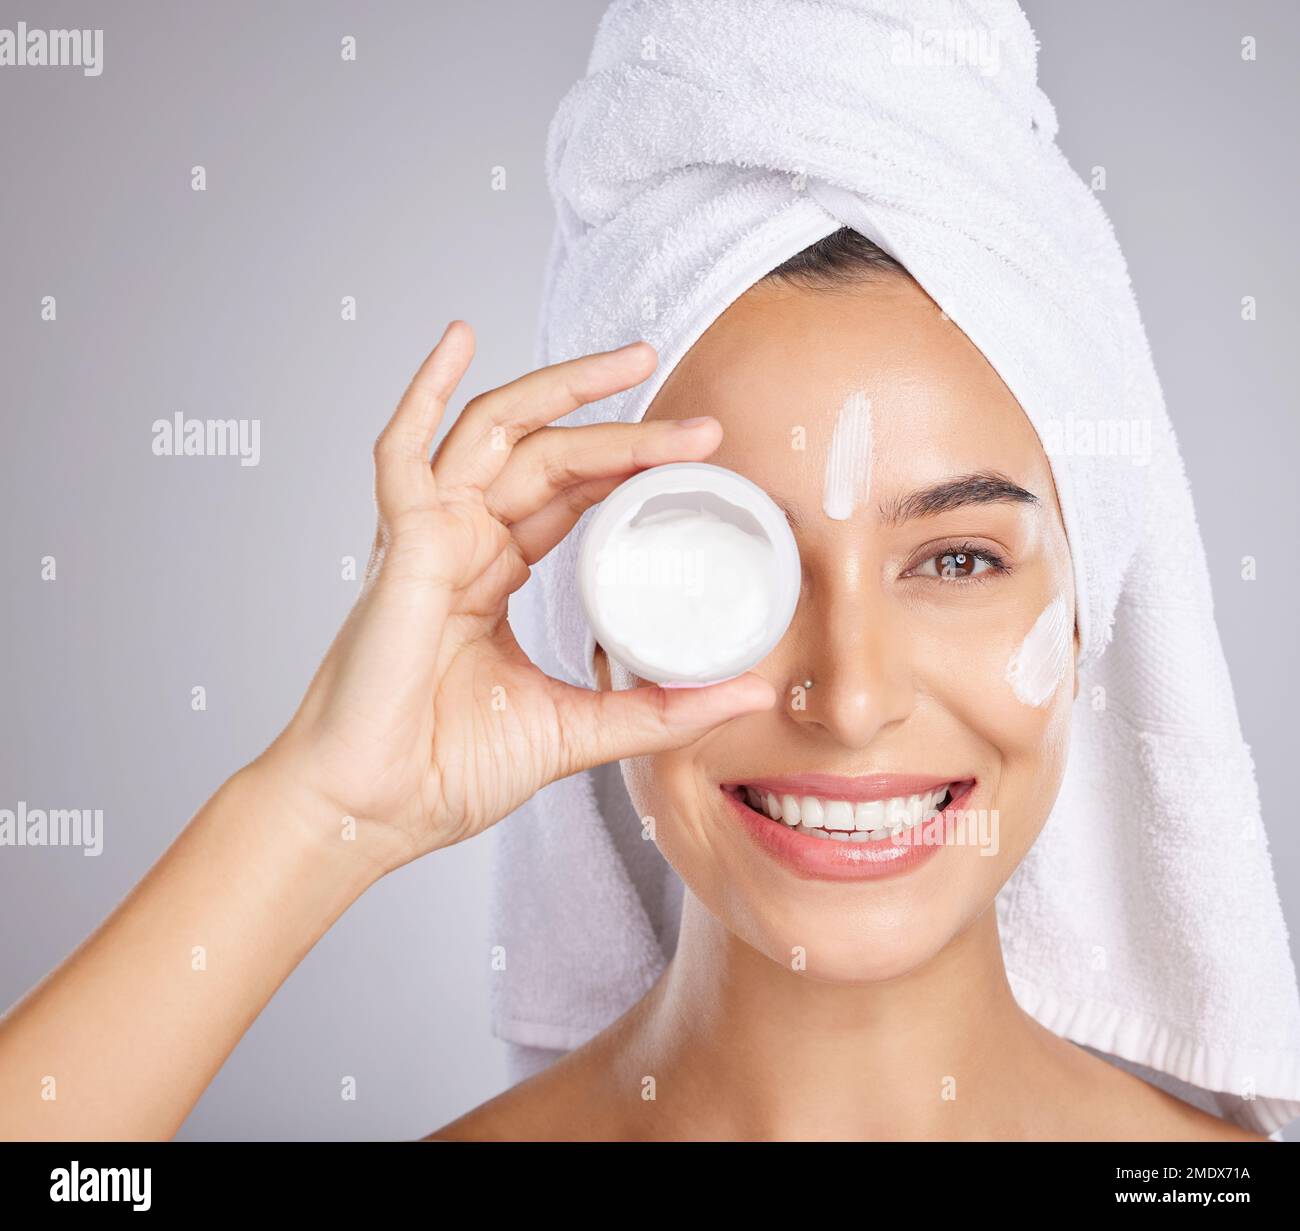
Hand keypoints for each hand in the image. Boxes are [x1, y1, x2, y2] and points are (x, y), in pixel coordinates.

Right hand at [256, 321, 775, 871]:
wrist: (370, 813)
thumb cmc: (444, 772)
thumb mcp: (577, 731)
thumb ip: (660, 710)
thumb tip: (753, 697)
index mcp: (493, 578)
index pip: (570, 497)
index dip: (629, 471)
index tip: (700, 461)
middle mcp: (463, 545)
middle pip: (548, 455)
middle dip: (625, 431)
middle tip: (701, 425)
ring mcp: (429, 540)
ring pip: (498, 435)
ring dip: (564, 391)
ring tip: (634, 361)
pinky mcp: (400, 550)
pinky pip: (402, 454)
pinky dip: (424, 393)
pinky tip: (458, 340)